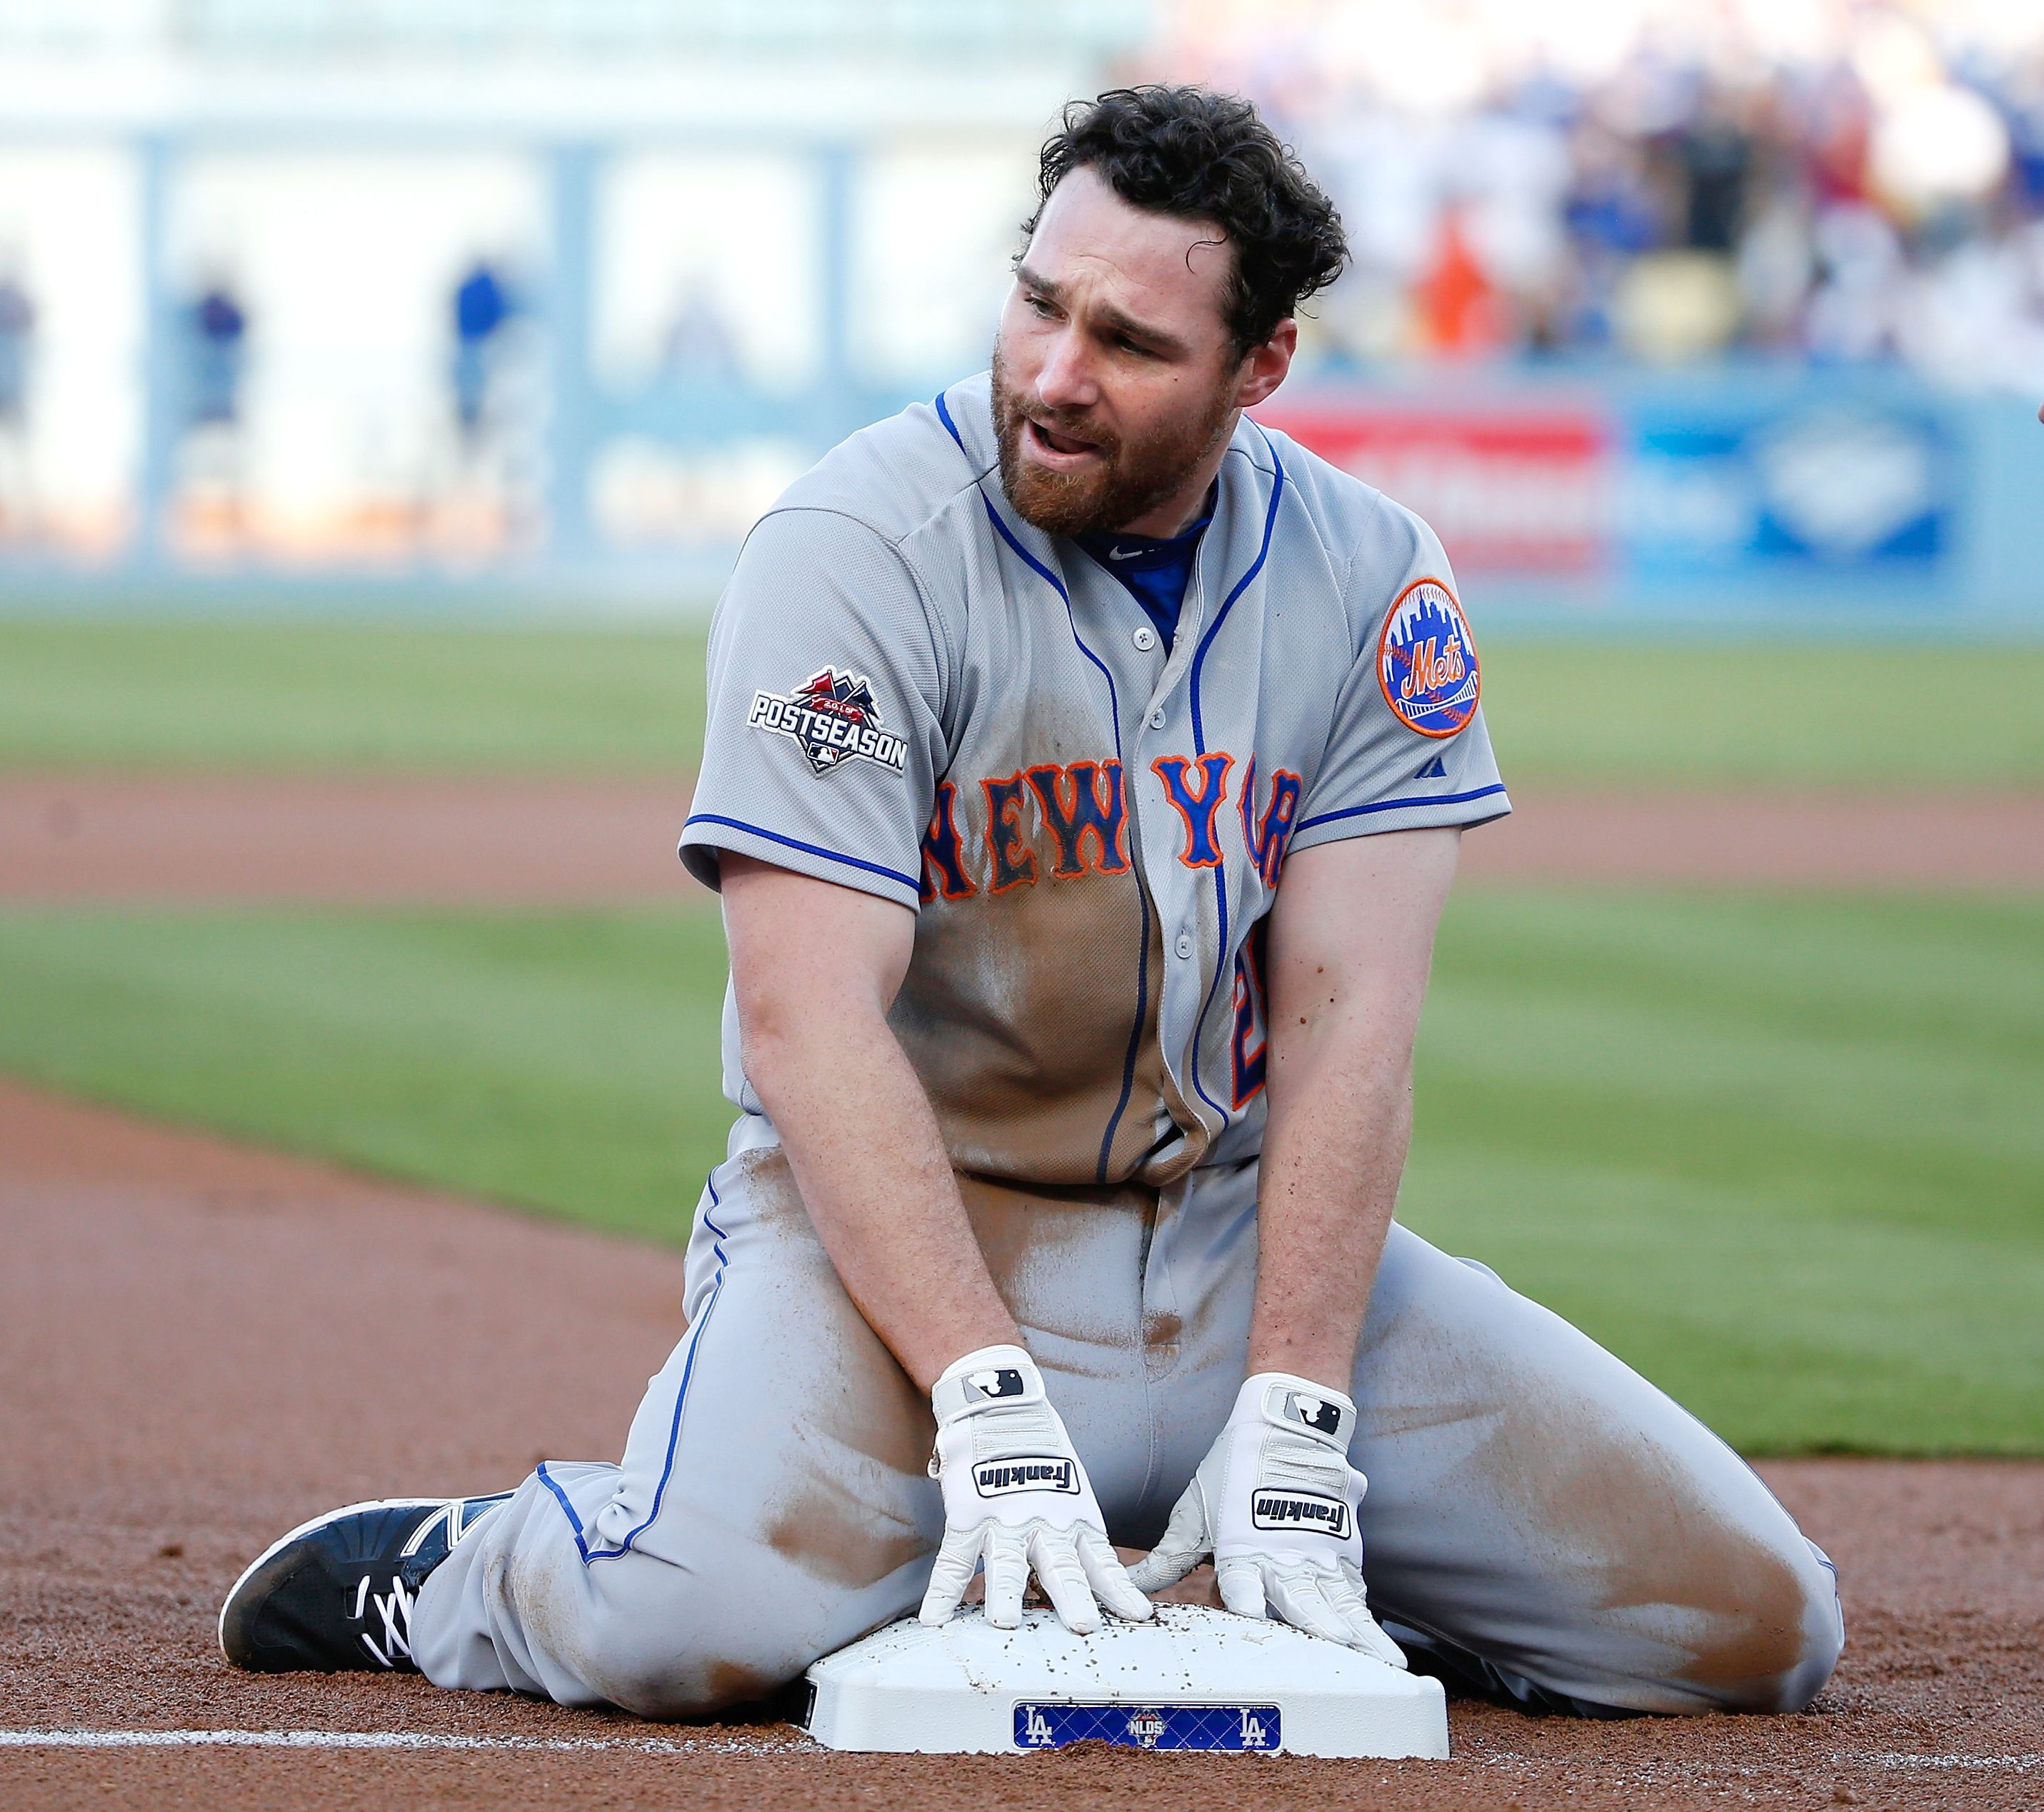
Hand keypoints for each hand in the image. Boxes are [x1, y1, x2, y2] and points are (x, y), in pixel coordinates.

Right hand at [918, 1344, 1152, 1634]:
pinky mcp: (968, 1514)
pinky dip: (942, 1590)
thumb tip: (1076, 1578)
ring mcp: (1005, 1520)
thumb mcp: (1071, 1488)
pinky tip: (934, 1618)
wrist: (1004, 1405)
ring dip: (1005, 1594)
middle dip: (1074, 1599)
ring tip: (1004, 1623)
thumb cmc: (1041, 1452)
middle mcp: (1045, 1523)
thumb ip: (1072, 1530)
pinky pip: (954, 1559)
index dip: (1120, 1591)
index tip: (1140, 1618)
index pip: (1103, 1562)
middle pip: (1062, 1568)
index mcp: (1076, 1518)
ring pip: (1007, 1563)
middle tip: (1085, 1627)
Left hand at [1128, 1372, 1404, 1664]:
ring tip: (1382, 1663)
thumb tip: (1128, 1586)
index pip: (1242, 1579)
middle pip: (1301, 1595)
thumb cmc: (1234, 1470)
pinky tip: (1383, 1648)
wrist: (1285, 1425)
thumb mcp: (1195, 1512)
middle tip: (1335, 1644)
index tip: (1249, 1614)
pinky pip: (1353, 1592)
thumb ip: (1168, 1559)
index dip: (1245, 1598)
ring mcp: (1317, 1554)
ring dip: (1358, 1633)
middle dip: (1316, 1620)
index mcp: (1241, 1546)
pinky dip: (1366, 1619)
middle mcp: (1282, 1555)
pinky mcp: (1341, 1550)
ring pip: (1339, 1601)